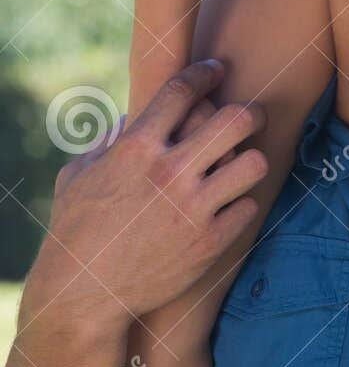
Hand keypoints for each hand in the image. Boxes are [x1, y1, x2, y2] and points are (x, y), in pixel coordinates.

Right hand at [26, 61, 267, 331]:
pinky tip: (229, 206)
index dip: (205, 73)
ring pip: (254, 163)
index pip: (183, 90)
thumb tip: (128, 118)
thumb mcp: (78, 176)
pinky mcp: (208, 244)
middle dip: (250, 112)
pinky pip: (248, 207)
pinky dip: (241, 204)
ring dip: (251, 161)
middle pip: (236, 119)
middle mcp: (169, 173)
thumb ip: (106, 141)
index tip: (217, 70)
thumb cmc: (76, 231)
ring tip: (242, 165)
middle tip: (251, 116)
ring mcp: (192, 209)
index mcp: (136, 148)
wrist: (83, 296)